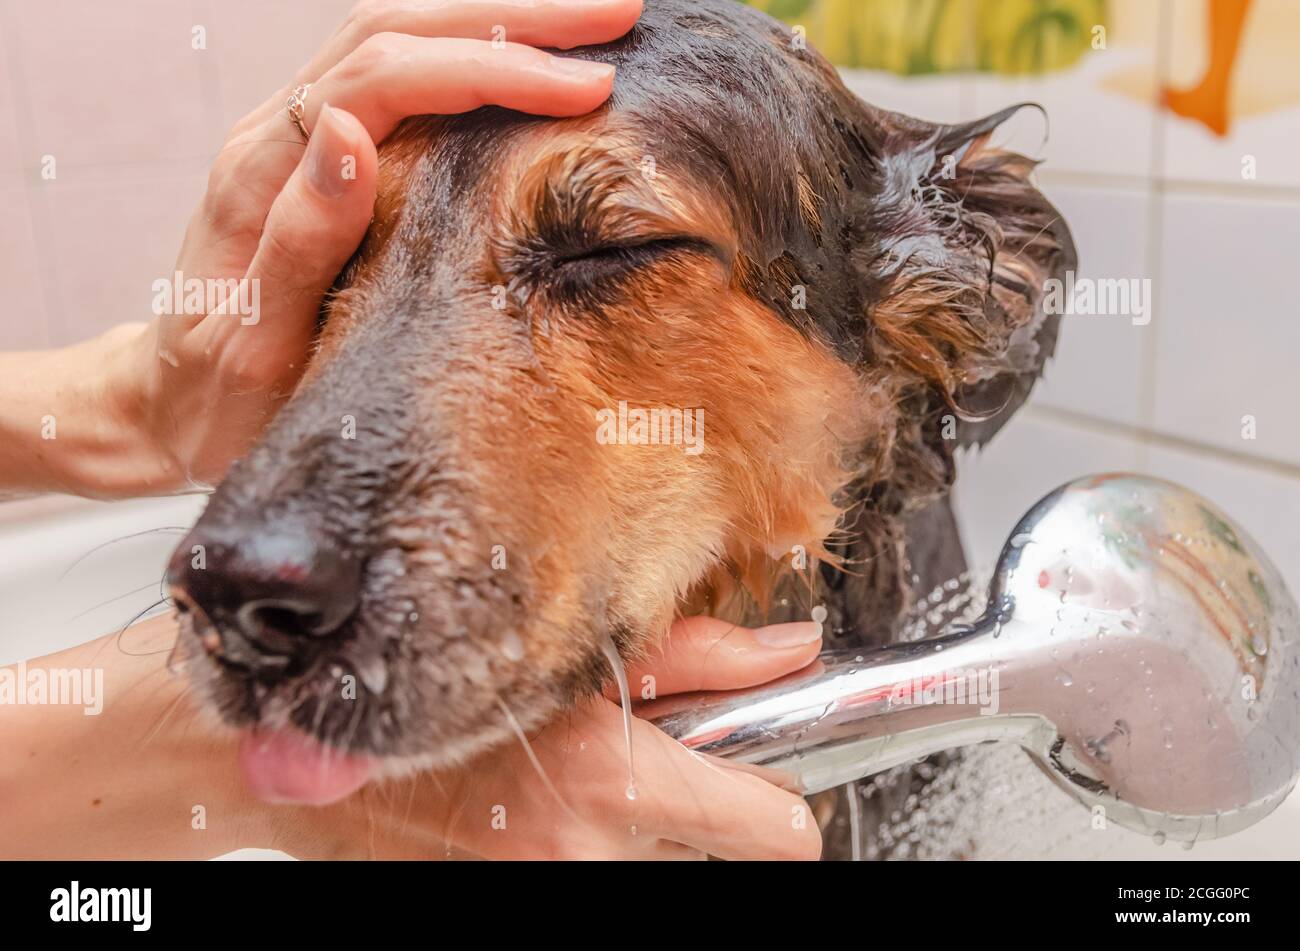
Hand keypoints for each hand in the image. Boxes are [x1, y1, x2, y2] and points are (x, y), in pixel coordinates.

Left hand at [0, 0, 641, 497]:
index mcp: (263, 171)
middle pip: (397, 30)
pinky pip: (401, 80)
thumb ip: (297, 242)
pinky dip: (469, 57)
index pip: (384, 81)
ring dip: (497, 23)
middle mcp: (280, 134)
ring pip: (400, 40)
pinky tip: (524, 64)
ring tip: (590, 25)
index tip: (582, 88)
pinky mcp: (323, 158)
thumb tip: (350, 136)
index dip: (486, 71)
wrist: (169, 402)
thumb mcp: (252, 340)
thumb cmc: (215, 392)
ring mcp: (302, 140)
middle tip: (617, 16)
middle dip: (513, 18)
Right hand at [282, 616, 825, 859]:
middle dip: (706, 814)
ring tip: (589, 779)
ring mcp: (546, 889)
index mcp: (612, 784)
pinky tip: (550, 808)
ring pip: (655, 868)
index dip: (784, 812)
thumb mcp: (574, 652)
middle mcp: (586, 857)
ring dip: (641, 829)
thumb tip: (792, 652)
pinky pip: (596, 877)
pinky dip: (591, 848)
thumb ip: (702, 657)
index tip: (771, 795)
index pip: (772, 833)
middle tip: (665, 767)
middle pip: (717, 856)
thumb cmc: (432, 690)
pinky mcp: (515, 900)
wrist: (313, 757)